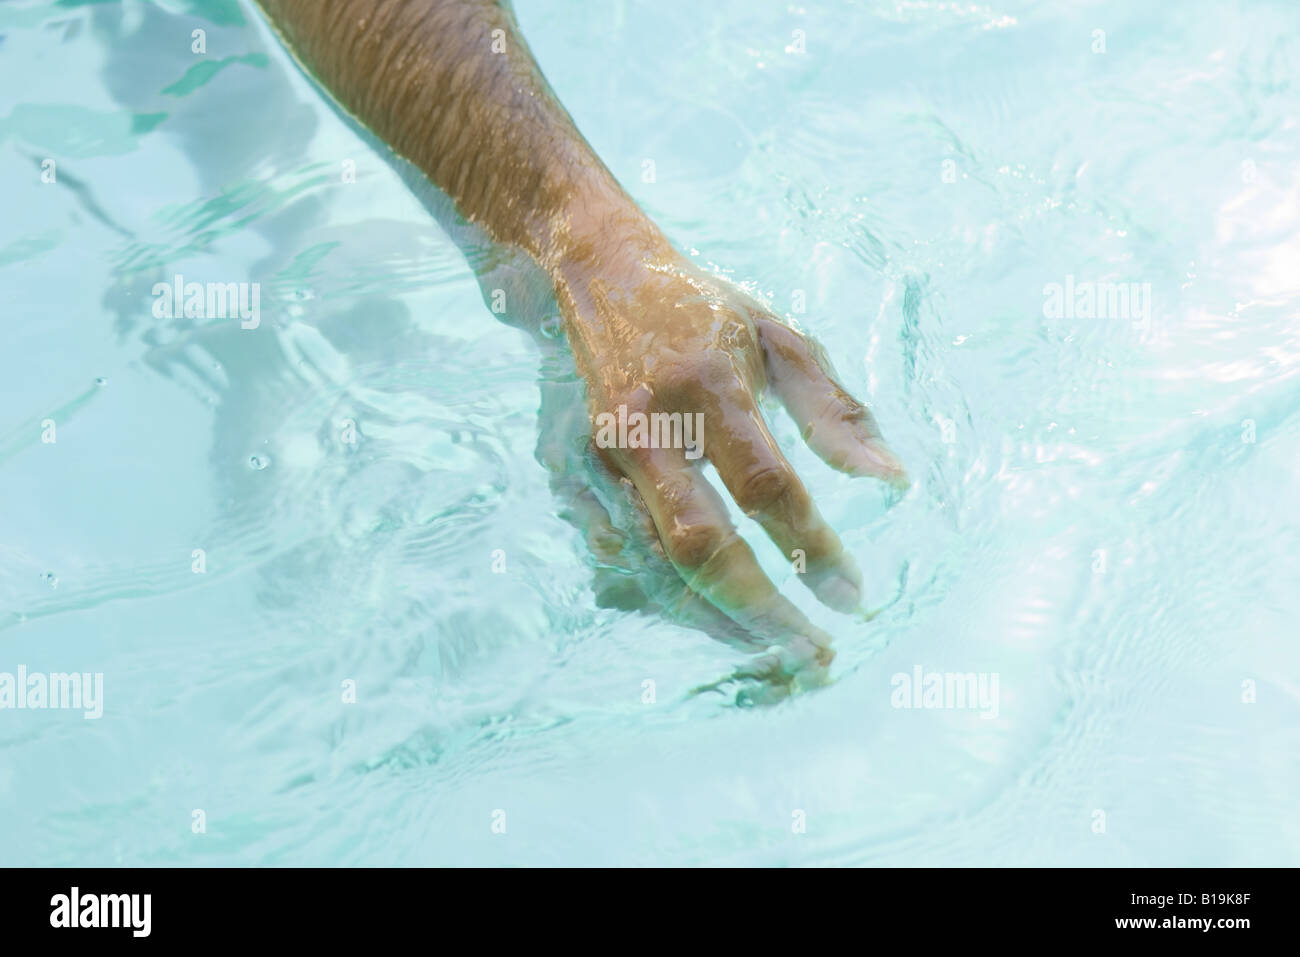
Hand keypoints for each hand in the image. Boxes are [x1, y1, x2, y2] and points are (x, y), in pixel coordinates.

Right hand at [548, 212, 907, 680]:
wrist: (597, 274)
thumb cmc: (705, 310)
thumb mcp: (779, 338)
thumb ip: (835, 412)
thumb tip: (893, 482)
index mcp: (708, 385)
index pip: (767, 487)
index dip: (814, 548)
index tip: (854, 596)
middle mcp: (647, 427)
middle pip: (701, 545)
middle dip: (762, 612)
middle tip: (814, 655)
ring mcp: (601, 456)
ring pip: (655, 566)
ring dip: (716, 620)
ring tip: (771, 654)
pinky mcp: (573, 475)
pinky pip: (620, 559)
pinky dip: (667, 599)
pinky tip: (711, 620)